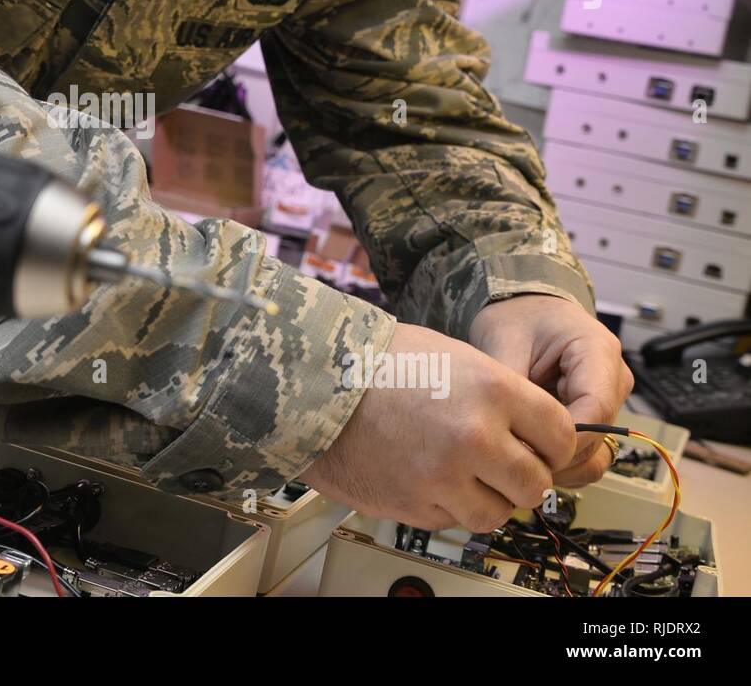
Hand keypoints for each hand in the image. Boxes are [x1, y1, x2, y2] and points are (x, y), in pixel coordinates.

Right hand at [298, 321, 576, 532]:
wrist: (315, 387)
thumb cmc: (373, 363)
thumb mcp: (451, 355)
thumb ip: (497, 392)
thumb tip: (529, 426)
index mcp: (492, 390)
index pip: (561, 435)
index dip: (554, 443)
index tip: (541, 445)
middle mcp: (475, 437)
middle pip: (536, 482)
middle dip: (523, 477)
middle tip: (502, 465)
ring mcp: (446, 477)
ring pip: (498, 512)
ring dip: (487, 498)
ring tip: (461, 473)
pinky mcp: (417, 506)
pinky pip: (455, 520)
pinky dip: (449, 506)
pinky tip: (428, 476)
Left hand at [469, 294, 633, 487]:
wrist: (523, 312)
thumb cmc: (515, 320)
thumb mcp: (504, 343)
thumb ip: (510, 389)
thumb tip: (509, 438)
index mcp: (598, 350)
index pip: (596, 408)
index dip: (564, 438)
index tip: (526, 451)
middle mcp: (614, 379)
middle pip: (598, 436)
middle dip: (556, 454)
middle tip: (511, 457)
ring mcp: (610, 400)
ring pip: (595, 452)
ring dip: (558, 463)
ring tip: (515, 455)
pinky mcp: (597, 417)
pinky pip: (586, 453)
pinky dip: (559, 461)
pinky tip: (526, 454)